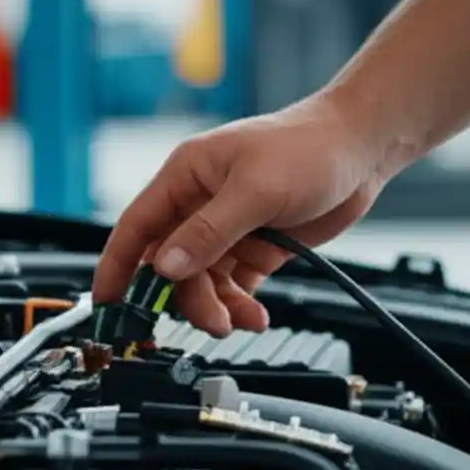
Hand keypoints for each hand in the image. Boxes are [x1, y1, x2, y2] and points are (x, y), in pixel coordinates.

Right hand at [92, 92, 391, 335]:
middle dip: (184, 297)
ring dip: (214, 305)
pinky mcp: (253, 247)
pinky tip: (254, 315)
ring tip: (239, 321)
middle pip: (170, 264)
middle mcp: (198, 203)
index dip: (116, 267)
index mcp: (185, 177)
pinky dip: (238, 305)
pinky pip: (232, 286)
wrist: (362, 148)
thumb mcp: (255, 190)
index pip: (135, 227)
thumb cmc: (308, 147)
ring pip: (200, 280)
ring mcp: (226, 228)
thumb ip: (208, 232)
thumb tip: (164, 267)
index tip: (107, 303)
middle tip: (209, 321)